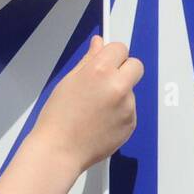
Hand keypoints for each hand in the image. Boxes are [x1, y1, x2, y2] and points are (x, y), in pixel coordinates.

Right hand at [29, 36, 142, 172]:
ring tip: (94, 109)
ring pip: (130, 90)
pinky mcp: (131, 123)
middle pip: (135, 66)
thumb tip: (99, 44)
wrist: (60, 150)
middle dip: (123, 69)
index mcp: (100, 71)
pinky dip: (118, 113)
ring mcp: (128, 106)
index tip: (105, 61)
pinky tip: (100, 121)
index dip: (111, 54)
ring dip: (118, 94)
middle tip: (104, 82)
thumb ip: (88, 60)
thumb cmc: (58, 117)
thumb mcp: (69, 81)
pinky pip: (129, 110)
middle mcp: (118, 86)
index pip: (120, 48)